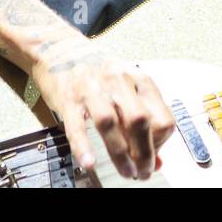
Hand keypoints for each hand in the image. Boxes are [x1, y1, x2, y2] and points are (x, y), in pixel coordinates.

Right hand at [29, 36, 174, 180]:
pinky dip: (84, 146)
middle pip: (139, 121)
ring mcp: (92, 89)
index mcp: (138, 79)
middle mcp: (118, 82)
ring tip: (126, 172)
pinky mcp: (68, 98)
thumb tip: (155, 159)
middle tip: (143, 173)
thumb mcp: (126, 86)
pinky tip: (90, 163)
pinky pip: (77, 126)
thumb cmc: (99, 70)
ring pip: (110, 124)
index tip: (154, 156)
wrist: (60, 48)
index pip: (161, 116)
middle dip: (145, 153)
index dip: (161, 143)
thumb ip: (142, 119)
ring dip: (121, 154)